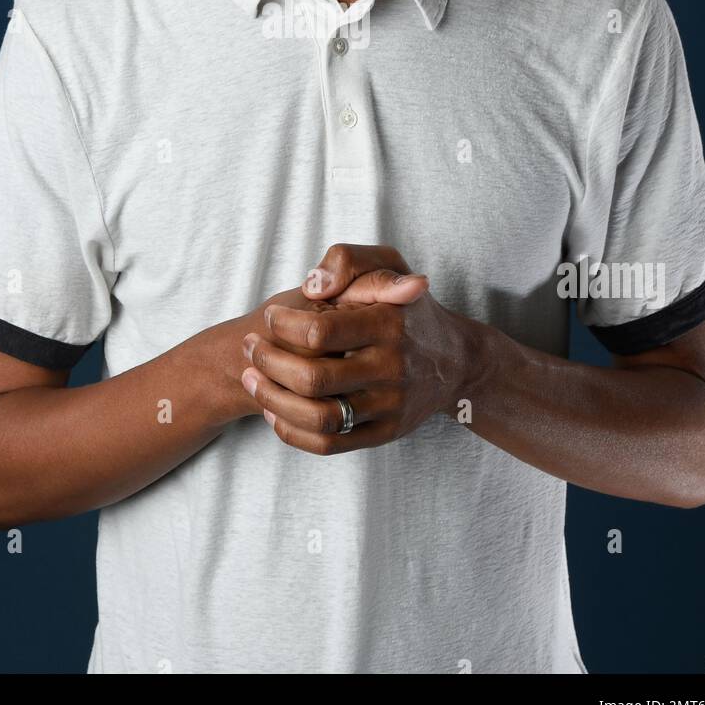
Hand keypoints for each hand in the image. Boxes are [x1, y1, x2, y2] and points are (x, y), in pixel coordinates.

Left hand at [240, 243, 467, 452]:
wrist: (456, 361)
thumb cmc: (408, 307)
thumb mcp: (388, 265)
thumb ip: (347, 261)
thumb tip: (312, 286)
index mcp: (388, 323)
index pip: (320, 331)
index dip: (282, 325)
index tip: (270, 316)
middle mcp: (392, 368)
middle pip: (313, 379)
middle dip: (268, 363)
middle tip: (249, 348)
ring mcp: (389, 405)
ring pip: (318, 417)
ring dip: (273, 400)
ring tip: (252, 379)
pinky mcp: (385, 433)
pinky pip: (330, 443)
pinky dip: (292, 431)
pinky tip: (273, 411)